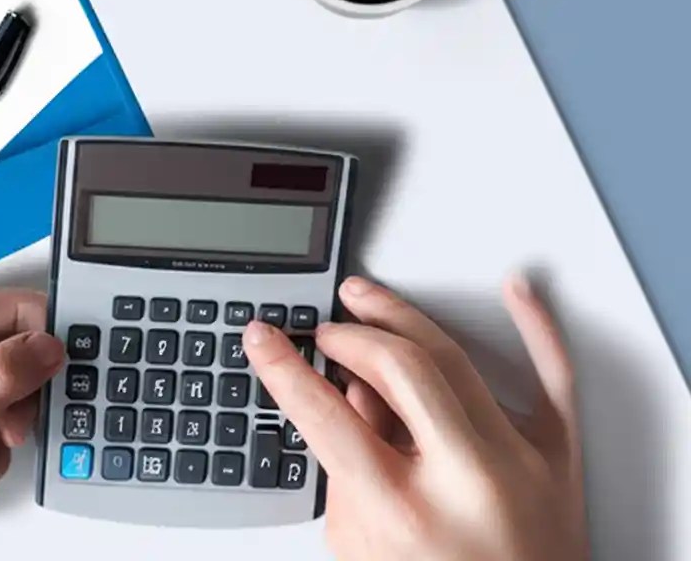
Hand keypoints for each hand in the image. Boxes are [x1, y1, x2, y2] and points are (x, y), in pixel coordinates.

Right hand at [244, 276, 588, 560]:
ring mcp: (519, 463)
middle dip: (349, 335)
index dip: (282, 366)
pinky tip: (514, 291)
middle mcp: (463, 481)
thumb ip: (347, 473)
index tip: (264, 337)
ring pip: (455, 358)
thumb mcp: (361, 549)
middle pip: (396, 367)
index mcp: (402, 512)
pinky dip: (537, 328)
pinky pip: (557, 378)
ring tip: (368, 302)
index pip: (323, 413)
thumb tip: (348, 399)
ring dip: (403, 317)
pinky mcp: (562, 460)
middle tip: (326, 330)